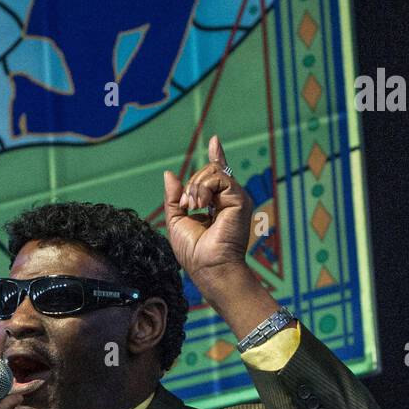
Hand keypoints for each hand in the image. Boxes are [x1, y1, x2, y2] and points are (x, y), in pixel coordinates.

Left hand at [163, 135, 253, 298]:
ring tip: (193, 208)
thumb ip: (173, 198)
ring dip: (195, 187)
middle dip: (191, 185)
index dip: (217, 156)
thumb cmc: (194, 253)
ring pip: (213, 171)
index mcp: (218, 205)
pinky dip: (203, 188)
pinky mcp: (239, 199)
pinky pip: (218, 177)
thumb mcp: (176, 221)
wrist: (209, 268)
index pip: (218, 175)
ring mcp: (236, 199)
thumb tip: (168, 173)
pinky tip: (200, 205)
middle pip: (209, 171)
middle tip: (186, 206)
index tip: (215, 140)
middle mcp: (229, 200)